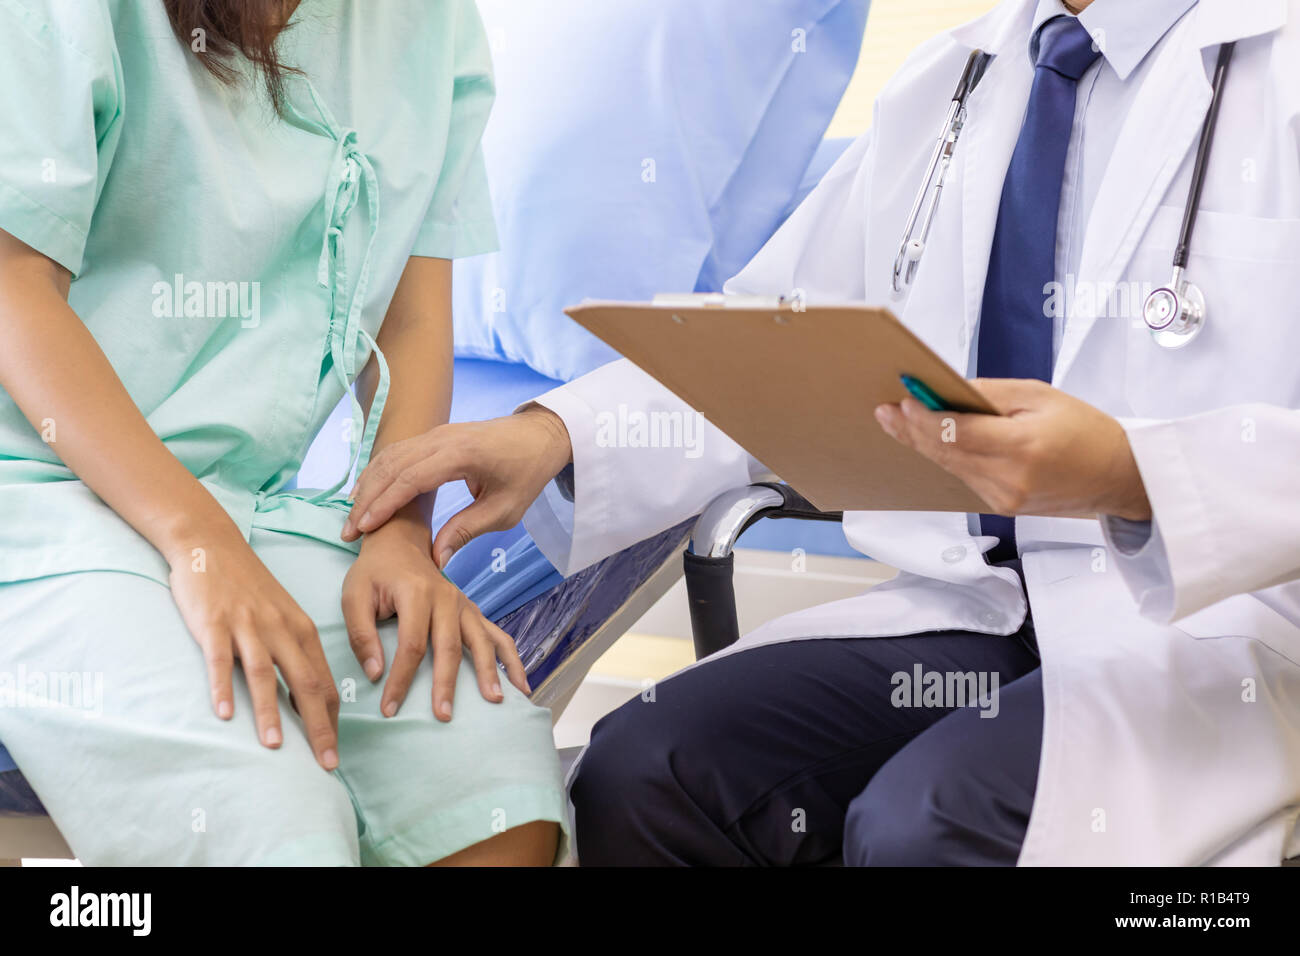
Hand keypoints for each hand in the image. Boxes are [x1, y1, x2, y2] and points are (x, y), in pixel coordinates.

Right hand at [167, 532, 339, 769]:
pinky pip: (220, 659)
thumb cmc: (248, 586)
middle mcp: (280, 629)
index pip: (324, 680)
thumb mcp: (282, 615)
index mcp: (301, 629)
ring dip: (270, 712)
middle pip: (305, 682)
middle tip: (325, 763)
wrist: (211, 544)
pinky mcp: (214, 622)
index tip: (334, 751)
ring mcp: (247, 626)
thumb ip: (294, 651)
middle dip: (318, 726)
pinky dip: (223, 686)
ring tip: (275, 747)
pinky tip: (224, 714)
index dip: (331, 718)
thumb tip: (303, 697)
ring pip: (264, 674)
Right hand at [341, 406, 572, 568]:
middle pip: (392, 466)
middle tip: (348, 532)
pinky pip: (398, 452)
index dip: (384, 504)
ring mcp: (436, 433)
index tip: (364, 528)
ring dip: (367, 485)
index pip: (411, 478)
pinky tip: (366, 493)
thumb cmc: (526, 473)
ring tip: (352, 517)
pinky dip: (378, 472)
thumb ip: (467, 531)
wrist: (540, 436)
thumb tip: (436, 560)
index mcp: (461, 454)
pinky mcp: (434, 436)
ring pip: (390, 456)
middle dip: (367, 499)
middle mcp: (442, 438)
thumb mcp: (504, 510)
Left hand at [341, 518, 529, 720]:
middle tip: (443, 716)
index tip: (390, 708)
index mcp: (417, 593)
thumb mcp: (353, 596)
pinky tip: (520, 684)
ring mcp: (464, 605)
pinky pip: (498, 636)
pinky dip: (511, 660)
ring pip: (482, 641)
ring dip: (489, 672)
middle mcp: (447, 598)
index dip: (400, 679)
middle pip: (450, 647)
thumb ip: (361, 634)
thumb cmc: (374, 572)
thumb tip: (375, 673)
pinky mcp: (472, 612)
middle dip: (446, 684)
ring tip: (495, 701)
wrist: (400, 542)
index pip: (411, 645)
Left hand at [873, 378, 1151, 520]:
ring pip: (951, 466)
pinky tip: (931, 440)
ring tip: (898, 421)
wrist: (1118, 477)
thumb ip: (990, 394)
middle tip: (885, 411)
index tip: (903, 401)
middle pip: (946, 452)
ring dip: (924, 443)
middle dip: (913, 430)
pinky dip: (947, 456)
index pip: (959, 433)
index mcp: (1022, 448)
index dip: (926, 418)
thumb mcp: (1041, 397)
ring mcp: (1004, 498)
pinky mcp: (1002, 507)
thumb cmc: (1086, 431)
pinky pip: (965, 477)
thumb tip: (947, 389)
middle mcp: (1009, 480)